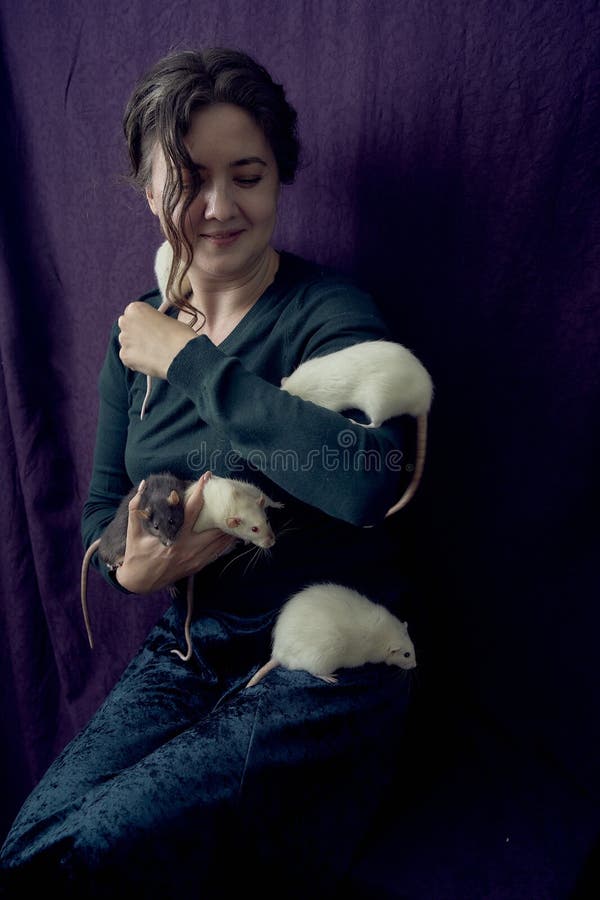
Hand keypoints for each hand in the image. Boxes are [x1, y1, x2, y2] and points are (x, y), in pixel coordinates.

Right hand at [115, 472, 235, 592]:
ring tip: (238, 513)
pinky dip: (226, 543)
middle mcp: (188, 548)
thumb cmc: (136, 555)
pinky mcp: (197, 566)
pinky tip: (232, 533)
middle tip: (233, 497)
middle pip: (215, 528)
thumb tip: (143, 484)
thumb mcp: (133, 531)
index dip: (200, 491)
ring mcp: (195, 559)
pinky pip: (217, 553)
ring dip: (230, 528)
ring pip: (220, 542)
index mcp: (174, 538)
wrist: (139, 583)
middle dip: (225, 513)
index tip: (207, 476)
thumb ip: (136, 507)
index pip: (192, 509)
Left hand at [117, 301, 196, 377]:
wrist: (182, 354)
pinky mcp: (124, 356)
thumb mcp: (165, 319)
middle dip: (135, 335)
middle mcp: (125, 321)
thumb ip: (152, 323)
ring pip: (127, 345)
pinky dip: (136, 362)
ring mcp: (124, 339)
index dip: (142, 323)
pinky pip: (128, 359)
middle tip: (150, 342)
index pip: (132, 314)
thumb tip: (149, 332)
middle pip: (126, 328)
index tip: (150, 329)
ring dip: (136, 348)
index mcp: (135, 308)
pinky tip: (151, 362)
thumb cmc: (180, 335)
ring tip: (153, 354)